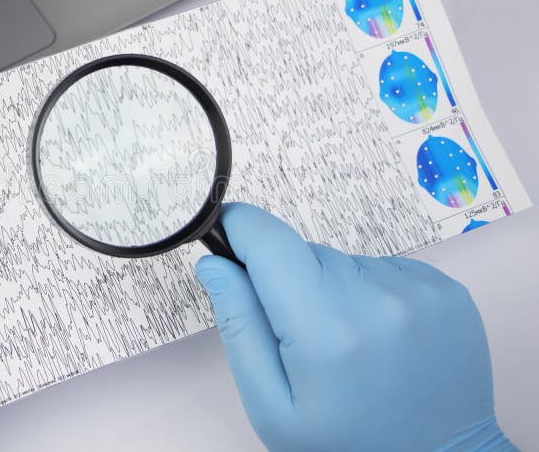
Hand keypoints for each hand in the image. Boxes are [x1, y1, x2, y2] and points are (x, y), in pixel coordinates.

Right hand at [196, 203, 513, 451]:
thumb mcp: (271, 404)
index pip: (269, 240)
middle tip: (301, 337)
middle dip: (286, 281)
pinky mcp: (446, 290)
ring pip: (343, 261)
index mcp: (327, 328)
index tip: (225, 233)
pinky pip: (383, 268)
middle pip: (303, 252)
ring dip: (331, 289)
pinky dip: (369, 293)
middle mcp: (379, 298)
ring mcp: (421, 291)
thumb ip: (238, 326)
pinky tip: (378, 337)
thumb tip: (214, 263)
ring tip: (347, 344)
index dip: (239, 229)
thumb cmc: (345, 444)